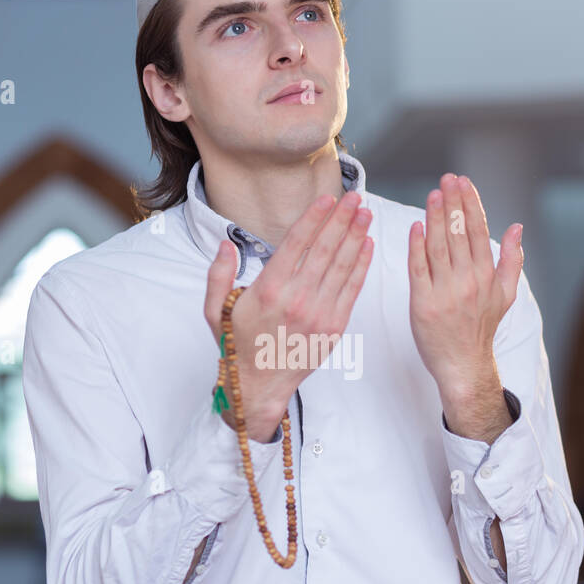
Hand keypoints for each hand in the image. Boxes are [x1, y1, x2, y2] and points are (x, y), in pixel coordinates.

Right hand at [204, 189, 373, 441]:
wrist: (259, 385)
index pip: (296, 243)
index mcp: (268, 290)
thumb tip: (226, 246)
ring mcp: (318, 314)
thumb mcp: (216, 310)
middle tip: (355, 198)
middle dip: (342, 219)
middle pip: (325, 249)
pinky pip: (352, 290)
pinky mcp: (334, 328)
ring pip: (342, 266)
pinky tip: (366, 246)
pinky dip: (361, 266)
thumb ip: (218, 275)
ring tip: (365, 214)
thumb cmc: (238, 345)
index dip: (314, 217)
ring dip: (356, 236)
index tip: (327, 198)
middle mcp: (296, 299)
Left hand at [407, 173, 522, 395]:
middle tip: (446, 179)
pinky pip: (418, 269)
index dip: (471, 204)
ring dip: (436, 217)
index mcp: (487, 276)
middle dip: (453, 202)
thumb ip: (512, 259)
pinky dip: (416, 246)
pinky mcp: (422, 304)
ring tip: (433, 194)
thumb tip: (517, 227)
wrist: (463, 365)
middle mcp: (468, 281)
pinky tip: (416, 226)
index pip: (478, 231)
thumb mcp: (506, 295)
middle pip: (459, 234)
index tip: (464, 182)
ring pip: (439, 246)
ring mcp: (445, 292)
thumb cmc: (481, 328)